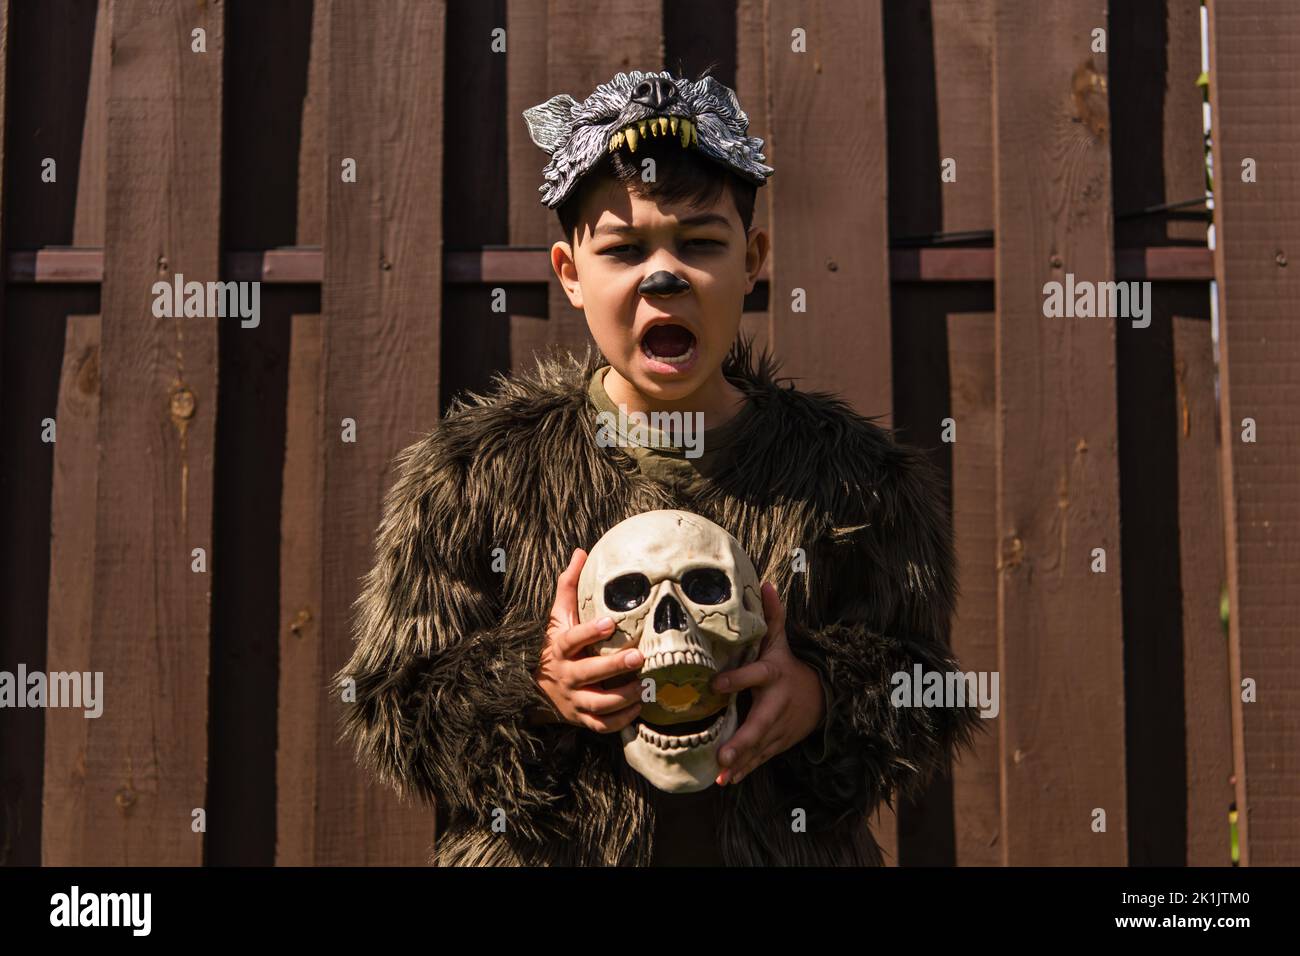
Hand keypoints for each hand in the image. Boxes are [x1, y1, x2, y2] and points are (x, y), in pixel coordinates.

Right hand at [532, 548, 644, 732]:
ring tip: (646, 686)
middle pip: (589, 674)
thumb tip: (581, 551)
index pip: (572, 639)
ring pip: (599, 704)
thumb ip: (570, 586)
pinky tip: (639, 706)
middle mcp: (566, 676)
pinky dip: (622, 720)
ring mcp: (573, 700)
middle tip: (640, 657)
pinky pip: (602, 725)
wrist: (537, 689)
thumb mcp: (558, 617)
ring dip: (624, 697)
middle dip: (614, 666)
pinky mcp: (581, 719)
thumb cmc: (555, 645)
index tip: (610, 623)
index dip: (590, 632)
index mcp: (559, 648)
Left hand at [709, 582, 825, 784]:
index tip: (715, 684)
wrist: (822, 697)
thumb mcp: (780, 641)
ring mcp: (778, 728)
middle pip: (760, 724)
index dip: (737, 679)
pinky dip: (745, 771)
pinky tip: (726, 783)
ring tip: (721, 775)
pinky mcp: (777, 743)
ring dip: (741, 763)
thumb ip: (771, 616)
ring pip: (759, 747)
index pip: (754, 676)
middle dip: (743, 741)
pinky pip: (760, 758)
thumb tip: (764, 583)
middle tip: (723, 756)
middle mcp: (776, 704)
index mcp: (772, 676)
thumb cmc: (788, 666)